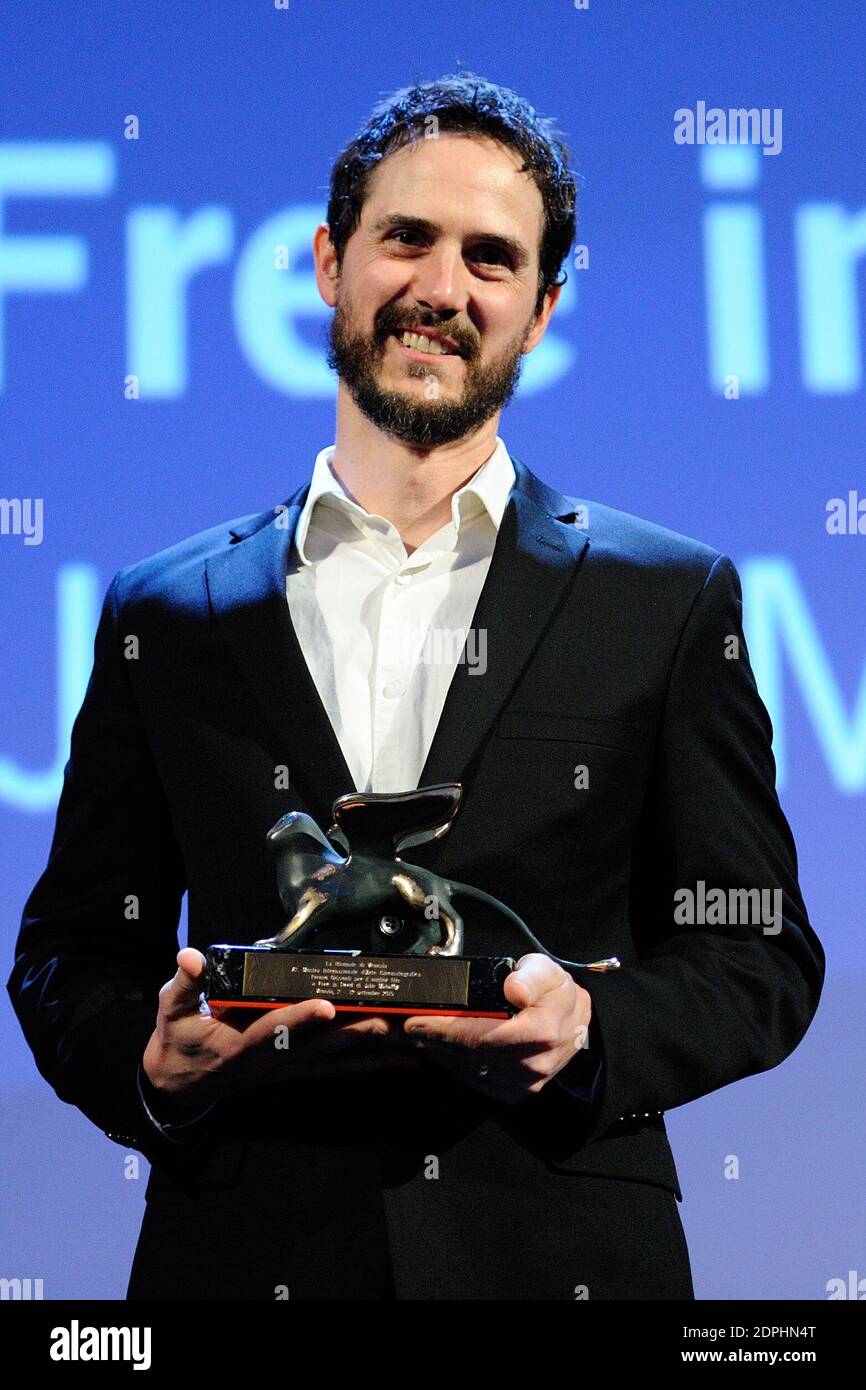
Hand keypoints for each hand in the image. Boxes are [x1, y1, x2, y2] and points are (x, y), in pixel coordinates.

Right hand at [142, 947, 423, 1113]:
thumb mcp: (171, 1011)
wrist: (179, 1087)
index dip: (299, 1020)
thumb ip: (184, 984)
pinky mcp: (298, 1071)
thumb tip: (190, 956)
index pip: (272, 1031)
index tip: (325, 1005)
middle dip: (354, 1034)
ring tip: (410, 1042)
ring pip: (336, 1061)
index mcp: (240, 1045)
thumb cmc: (178, 1043)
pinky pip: (339, 1070)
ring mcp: (288, 1069)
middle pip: (318, 1048)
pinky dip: (371, 1064)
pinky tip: (402, 1058)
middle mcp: (271, 1061)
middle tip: (388, 1021)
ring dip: (374, 1053)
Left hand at [398, 953, 591, 1104]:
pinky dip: (451, 1065)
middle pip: (467, 1055)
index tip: (414, 1022)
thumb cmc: (555, 994)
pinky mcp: (513, 1092)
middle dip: (430, 1040)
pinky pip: (473, 1080)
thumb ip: (530, 977)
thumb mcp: (546, 971)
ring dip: (436, 1053)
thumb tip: (513, 990)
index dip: (443, 1030)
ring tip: (411, 1035)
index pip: (480, 1035)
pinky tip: (436, 1049)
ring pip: (466, 1070)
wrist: (575, 1024)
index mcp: (539, 1033)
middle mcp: (531, 1064)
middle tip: (399, 1027)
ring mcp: (522, 1083)